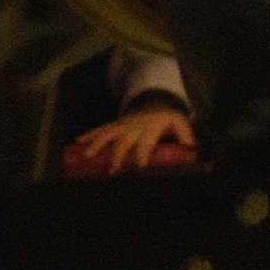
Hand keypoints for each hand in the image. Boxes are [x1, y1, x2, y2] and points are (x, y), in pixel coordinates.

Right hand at [63, 99, 198, 172]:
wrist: (155, 99)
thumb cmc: (166, 117)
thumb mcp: (179, 122)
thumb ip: (185, 134)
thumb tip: (192, 148)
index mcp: (150, 128)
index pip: (146, 143)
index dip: (143, 155)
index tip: (139, 167)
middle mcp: (134, 126)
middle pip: (124, 141)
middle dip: (118, 155)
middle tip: (112, 170)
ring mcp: (123, 124)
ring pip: (108, 133)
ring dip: (98, 144)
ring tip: (87, 155)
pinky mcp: (115, 124)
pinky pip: (101, 128)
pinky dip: (89, 134)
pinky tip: (78, 141)